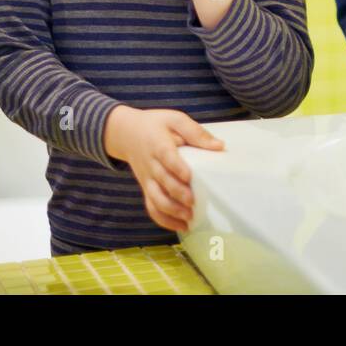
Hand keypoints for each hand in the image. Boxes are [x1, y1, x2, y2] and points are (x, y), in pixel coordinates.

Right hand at [104, 106, 224, 232]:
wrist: (126, 133)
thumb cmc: (155, 125)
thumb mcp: (175, 119)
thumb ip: (195, 132)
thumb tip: (219, 146)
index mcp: (158, 144)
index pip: (166, 157)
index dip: (177, 167)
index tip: (189, 177)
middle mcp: (150, 164)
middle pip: (162, 181)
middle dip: (177, 194)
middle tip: (193, 202)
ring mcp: (147, 179)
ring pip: (155, 198)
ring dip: (171, 210)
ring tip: (189, 218)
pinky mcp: (146, 188)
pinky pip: (151, 207)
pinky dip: (163, 219)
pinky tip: (180, 226)